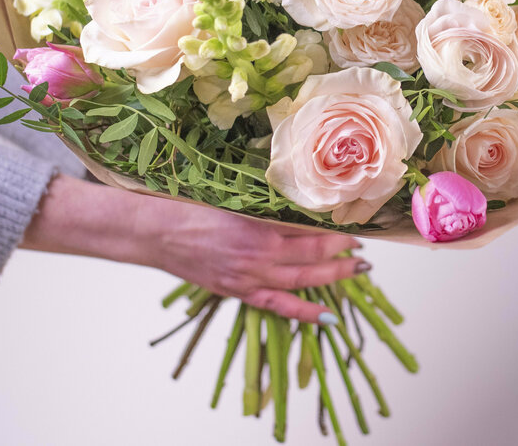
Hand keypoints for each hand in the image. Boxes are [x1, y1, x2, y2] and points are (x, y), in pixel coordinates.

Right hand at [20, 174, 367, 322]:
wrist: (154, 231)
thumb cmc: (189, 207)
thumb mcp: (232, 200)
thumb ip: (266, 209)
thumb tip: (301, 210)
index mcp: (255, 230)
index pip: (306, 236)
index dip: (333, 236)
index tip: (353, 232)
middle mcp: (254, 258)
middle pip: (309, 261)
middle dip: (341, 259)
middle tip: (363, 255)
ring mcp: (245, 278)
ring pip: (298, 284)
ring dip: (330, 280)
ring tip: (355, 275)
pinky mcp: (235, 291)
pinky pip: (275, 306)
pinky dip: (301, 312)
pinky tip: (323, 316)